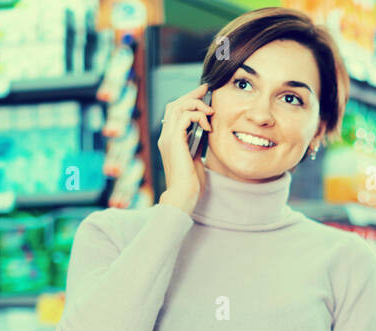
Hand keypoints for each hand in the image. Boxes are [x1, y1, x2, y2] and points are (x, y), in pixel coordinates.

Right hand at [156, 83, 211, 215]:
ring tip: (210, 111)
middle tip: (207, 89)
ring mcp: (167, 137)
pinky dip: (197, 116)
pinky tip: (207, 125)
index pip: (175, 112)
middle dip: (192, 95)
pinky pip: (184, 117)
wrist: (184, 195)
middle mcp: (165, 136)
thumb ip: (197, 142)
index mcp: (169, 139)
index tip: (203, 94)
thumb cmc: (191, 182)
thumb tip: (206, 128)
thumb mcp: (195, 156)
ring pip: (178, 107)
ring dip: (196, 104)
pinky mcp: (174, 141)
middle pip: (175, 104)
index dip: (188, 100)